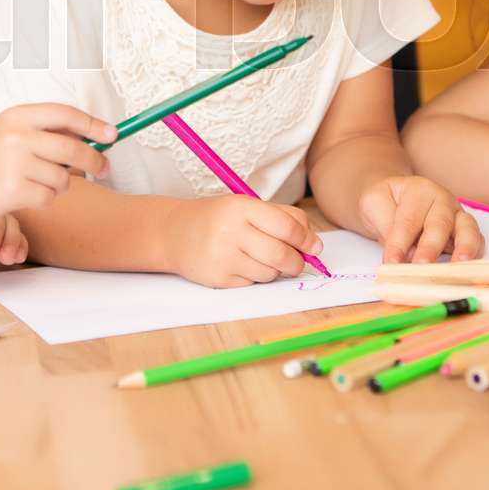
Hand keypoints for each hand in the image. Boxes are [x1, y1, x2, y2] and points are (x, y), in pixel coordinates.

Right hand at [0, 103, 115, 216]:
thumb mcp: (13, 131)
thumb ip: (48, 130)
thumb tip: (95, 134)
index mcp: (19, 116)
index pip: (65, 115)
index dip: (93, 124)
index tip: (113, 134)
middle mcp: (17, 136)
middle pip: (73, 148)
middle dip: (95, 160)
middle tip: (104, 169)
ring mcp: (14, 164)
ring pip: (63, 178)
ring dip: (61, 185)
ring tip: (40, 182)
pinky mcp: (13, 190)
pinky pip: (50, 197)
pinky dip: (46, 199)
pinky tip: (27, 194)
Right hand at [165, 195, 323, 288]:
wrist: (174, 233)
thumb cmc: (218, 218)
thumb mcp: (246, 206)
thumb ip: (283, 218)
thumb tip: (315, 245)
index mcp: (241, 207)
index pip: (287, 227)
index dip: (307, 240)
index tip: (314, 247)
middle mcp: (231, 231)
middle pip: (282, 255)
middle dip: (297, 262)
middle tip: (297, 261)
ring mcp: (223, 257)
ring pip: (270, 273)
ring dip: (274, 269)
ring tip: (260, 257)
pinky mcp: (219, 278)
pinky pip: (253, 283)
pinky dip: (255, 276)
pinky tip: (241, 264)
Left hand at [360, 176, 483, 263]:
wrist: (393, 197)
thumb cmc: (384, 200)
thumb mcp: (374, 203)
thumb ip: (386, 225)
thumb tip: (405, 253)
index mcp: (420, 190)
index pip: (409, 219)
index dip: (400, 242)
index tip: (391, 262)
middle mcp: (444, 201)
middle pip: (440, 224)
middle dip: (430, 247)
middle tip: (421, 265)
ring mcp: (458, 216)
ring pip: (467, 230)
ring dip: (464, 248)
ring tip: (458, 265)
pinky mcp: (466, 234)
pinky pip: (477, 243)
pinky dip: (475, 255)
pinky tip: (466, 269)